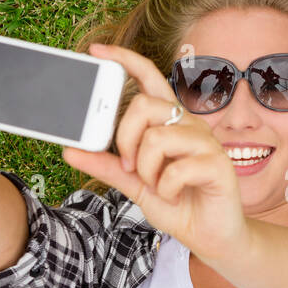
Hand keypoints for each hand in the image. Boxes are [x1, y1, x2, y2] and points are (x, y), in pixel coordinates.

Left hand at [61, 44, 249, 262]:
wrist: (209, 236)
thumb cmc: (177, 204)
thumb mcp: (133, 184)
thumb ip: (106, 166)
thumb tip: (70, 150)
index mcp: (170, 122)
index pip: (149, 78)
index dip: (125, 60)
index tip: (96, 51)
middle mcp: (189, 125)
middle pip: (144, 105)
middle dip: (125, 139)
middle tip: (129, 166)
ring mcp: (206, 143)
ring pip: (157, 138)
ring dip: (146, 170)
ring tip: (157, 186)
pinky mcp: (218, 165)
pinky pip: (177, 169)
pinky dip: (166, 189)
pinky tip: (175, 196)